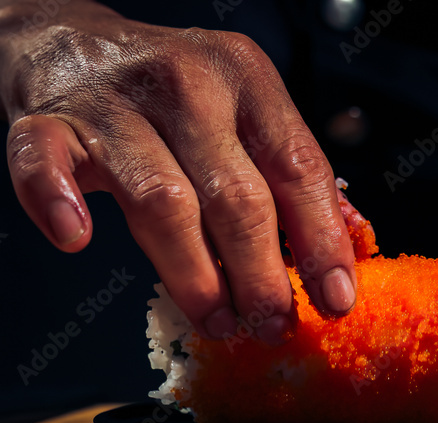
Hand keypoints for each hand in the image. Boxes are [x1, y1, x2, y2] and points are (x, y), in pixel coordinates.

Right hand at [1, 1, 359, 343]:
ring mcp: (116, 101)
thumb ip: (292, 171)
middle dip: (262, 276)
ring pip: (162, 202)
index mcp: (249, 81)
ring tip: (220, 323)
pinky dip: (56, 201)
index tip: (335, 301)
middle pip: (236, 196)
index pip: (298, 168)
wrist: (71, 37)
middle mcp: (188, 84)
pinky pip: (43, 162)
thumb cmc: (176, 96)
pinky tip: (77, 241)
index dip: (321, 241)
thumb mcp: (246, 114)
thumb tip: (350, 242)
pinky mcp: (48, 118)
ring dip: (195, 277)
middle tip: (274, 326)